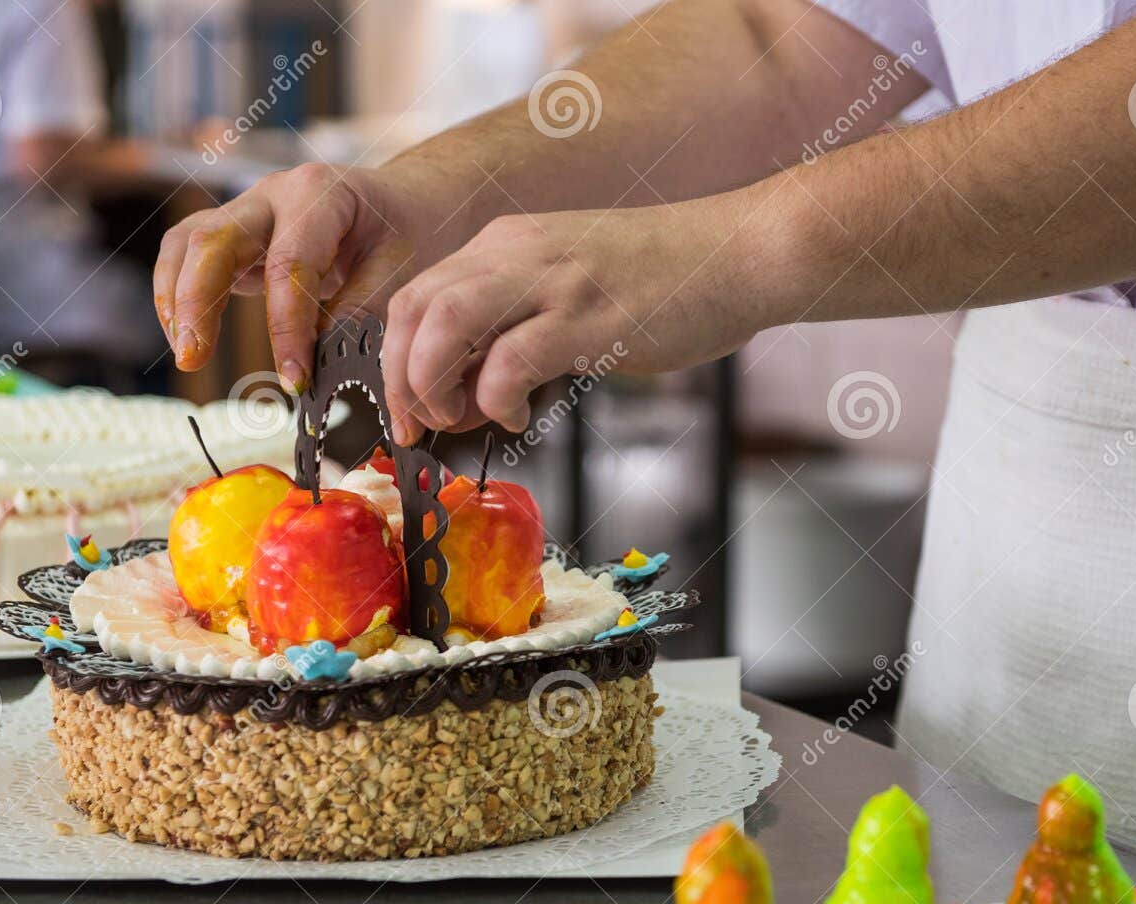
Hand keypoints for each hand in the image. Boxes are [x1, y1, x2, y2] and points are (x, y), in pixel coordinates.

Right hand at [153, 162, 446, 390]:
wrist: (409, 201)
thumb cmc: (411, 232)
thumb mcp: (403, 269)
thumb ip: (361, 311)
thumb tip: (323, 366)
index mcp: (320, 193)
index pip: (288, 265)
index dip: (286, 328)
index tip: (295, 380)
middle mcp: (273, 193)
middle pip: (213, 240)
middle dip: (197, 303)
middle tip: (194, 359)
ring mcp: (249, 209)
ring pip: (188, 243)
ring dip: (177, 299)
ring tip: (187, 354)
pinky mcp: (238, 233)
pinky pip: (190, 256)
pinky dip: (179, 294)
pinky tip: (190, 337)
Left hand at [380, 196, 765, 443]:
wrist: (741, 253)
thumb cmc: (670, 278)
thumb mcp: (574, 283)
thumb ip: (520, 320)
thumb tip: (473, 384)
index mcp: (507, 244)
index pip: (416, 295)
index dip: (395, 359)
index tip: (411, 408)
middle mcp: (516, 253)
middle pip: (412, 308)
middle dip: (400, 378)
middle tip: (422, 426)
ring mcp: (551, 282)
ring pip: (444, 324)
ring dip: (432, 383)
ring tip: (458, 419)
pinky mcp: (587, 318)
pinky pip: (510, 360)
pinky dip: (496, 399)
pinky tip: (519, 414)